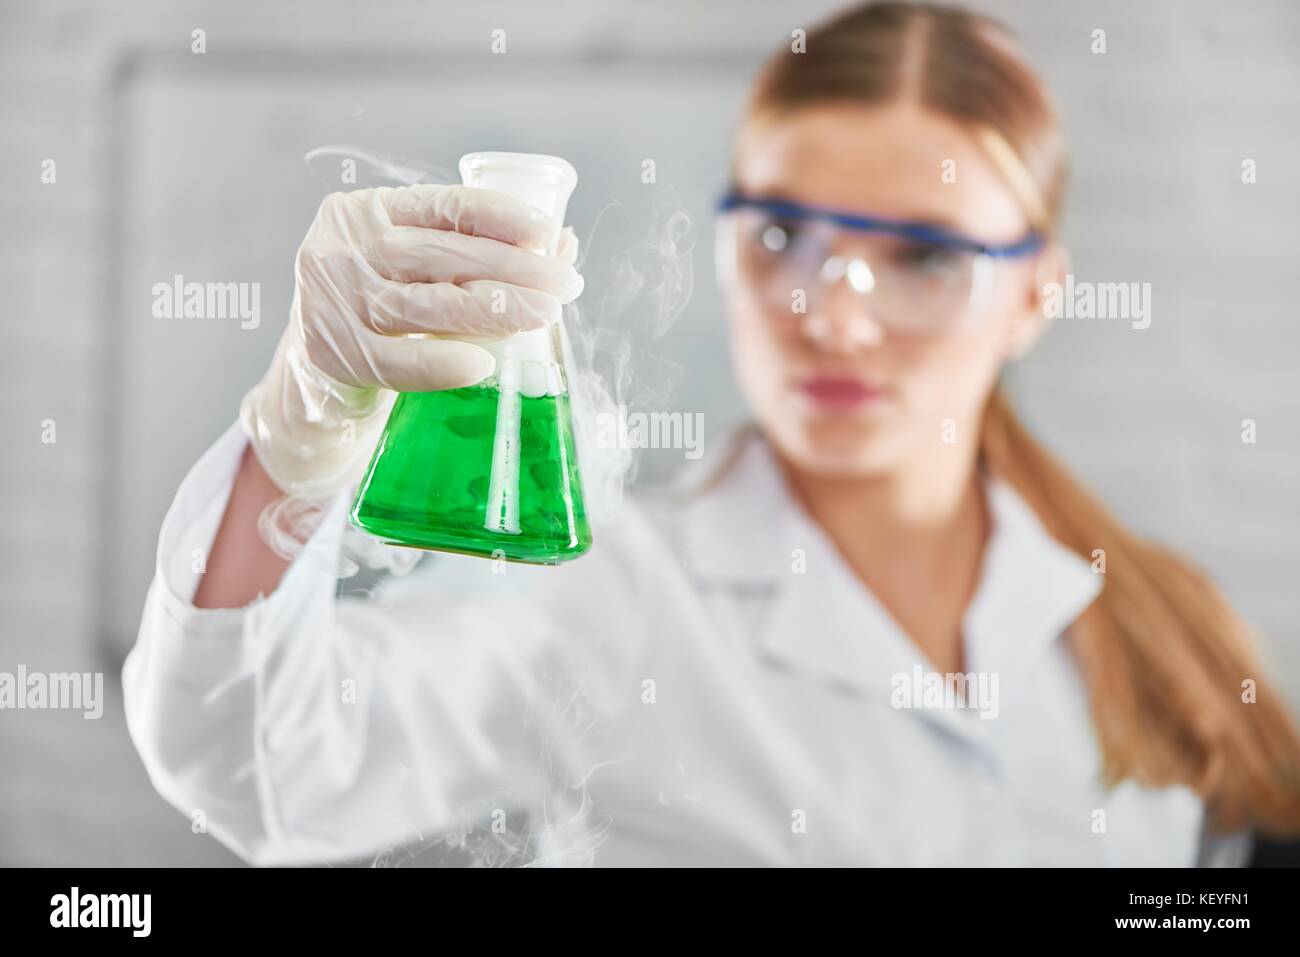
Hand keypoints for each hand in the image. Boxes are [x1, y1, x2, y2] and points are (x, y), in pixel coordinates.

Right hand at [239, 184, 582, 498]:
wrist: (315, 367)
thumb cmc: (382, 304)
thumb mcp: (418, 266)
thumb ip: (479, 250)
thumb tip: (564, 244)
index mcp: (370, 210)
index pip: (444, 206)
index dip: (500, 216)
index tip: (548, 234)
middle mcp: (347, 247)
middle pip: (444, 256)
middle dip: (514, 270)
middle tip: (565, 286)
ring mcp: (336, 300)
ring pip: (427, 305)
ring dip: (494, 311)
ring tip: (544, 316)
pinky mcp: (336, 352)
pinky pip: (399, 360)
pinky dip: (443, 363)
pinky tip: (483, 364)